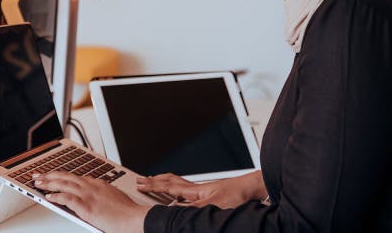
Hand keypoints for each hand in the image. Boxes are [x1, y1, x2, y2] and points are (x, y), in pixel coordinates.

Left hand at [33, 171, 148, 232]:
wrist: (135, 218)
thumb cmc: (127, 212)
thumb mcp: (113, 197)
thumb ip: (102, 194)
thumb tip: (94, 197)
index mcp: (98, 183)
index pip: (75, 177)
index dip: (61, 175)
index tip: (52, 175)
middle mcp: (91, 186)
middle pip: (66, 177)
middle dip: (50, 175)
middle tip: (38, 175)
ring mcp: (89, 195)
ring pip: (64, 184)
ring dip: (49, 183)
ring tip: (38, 183)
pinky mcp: (87, 207)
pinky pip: (67, 198)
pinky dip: (56, 196)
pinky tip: (48, 197)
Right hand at [137, 171, 264, 208]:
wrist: (252, 188)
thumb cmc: (237, 195)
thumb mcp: (213, 206)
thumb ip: (193, 209)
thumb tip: (175, 211)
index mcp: (194, 191)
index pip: (168, 187)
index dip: (152, 186)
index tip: (140, 184)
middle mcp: (196, 188)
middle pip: (170, 182)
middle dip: (154, 181)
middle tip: (141, 179)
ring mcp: (203, 190)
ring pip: (178, 183)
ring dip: (165, 182)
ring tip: (156, 181)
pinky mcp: (209, 193)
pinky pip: (186, 188)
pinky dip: (177, 187)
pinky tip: (180, 193)